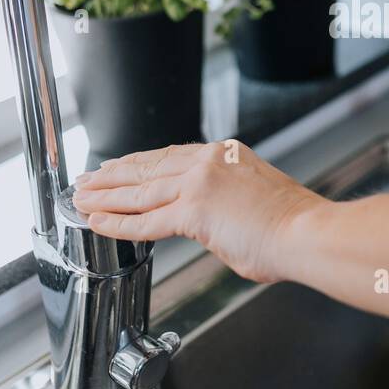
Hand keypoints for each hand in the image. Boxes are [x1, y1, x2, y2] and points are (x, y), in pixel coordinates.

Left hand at [71, 141, 326, 282]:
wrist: (308, 234)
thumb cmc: (293, 226)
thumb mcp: (254, 197)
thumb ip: (224, 204)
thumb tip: (215, 224)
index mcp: (226, 154)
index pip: (170, 155)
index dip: (138, 162)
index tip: (117, 165)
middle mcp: (209, 161)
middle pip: (148, 166)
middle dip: (113, 175)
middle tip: (87, 180)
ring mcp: (200, 183)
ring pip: (140, 190)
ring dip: (105, 196)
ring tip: (81, 200)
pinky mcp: (194, 211)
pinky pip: (146, 220)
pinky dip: (118, 222)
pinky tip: (98, 222)